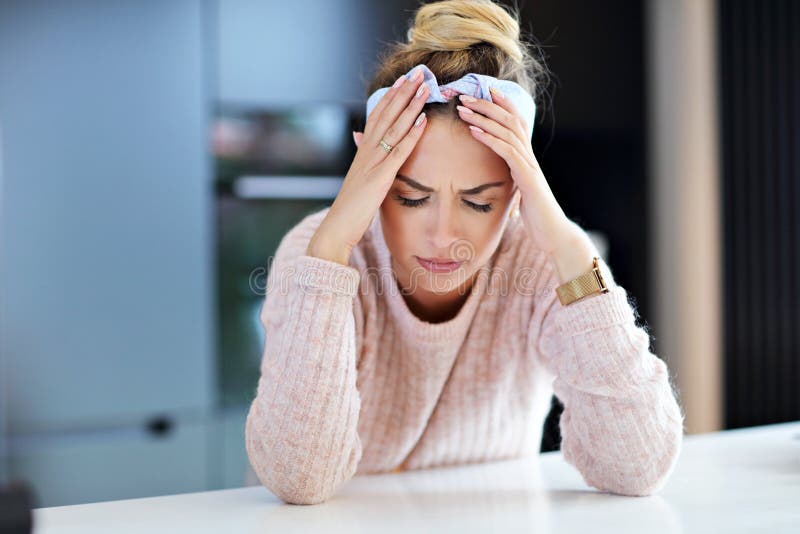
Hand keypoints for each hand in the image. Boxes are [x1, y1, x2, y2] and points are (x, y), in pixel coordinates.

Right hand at [307, 67, 429, 264]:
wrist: (338, 227)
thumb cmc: (350, 206)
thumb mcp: (358, 175)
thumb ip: (362, 154)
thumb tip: (359, 135)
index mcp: (363, 150)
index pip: (378, 115)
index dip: (391, 96)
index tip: (404, 79)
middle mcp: (367, 151)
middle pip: (387, 114)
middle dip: (403, 92)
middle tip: (418, 72)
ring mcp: (373, 163)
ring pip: (394, 128)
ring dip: (410, 106)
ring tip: (424, 88)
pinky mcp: (380, 177)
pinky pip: (399, 152)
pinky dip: (411, 135)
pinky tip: (423, 121)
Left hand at [455, 89, 598, 281]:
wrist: (554, 235)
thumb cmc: (536, 216)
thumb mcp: (520, 192)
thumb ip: (512, 178)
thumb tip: (501, 174)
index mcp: (526, 158)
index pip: (513, 122)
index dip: (499, 104)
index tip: (481, 90)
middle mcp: (529, 156)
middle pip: (508, 120)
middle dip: (485, 104)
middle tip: (462, 93)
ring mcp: (529, 165)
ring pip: (506, 132)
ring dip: (483, 117)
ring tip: (462, 108)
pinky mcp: (527, 177)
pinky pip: (507, 152)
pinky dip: (489, 138)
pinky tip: (474, 131)